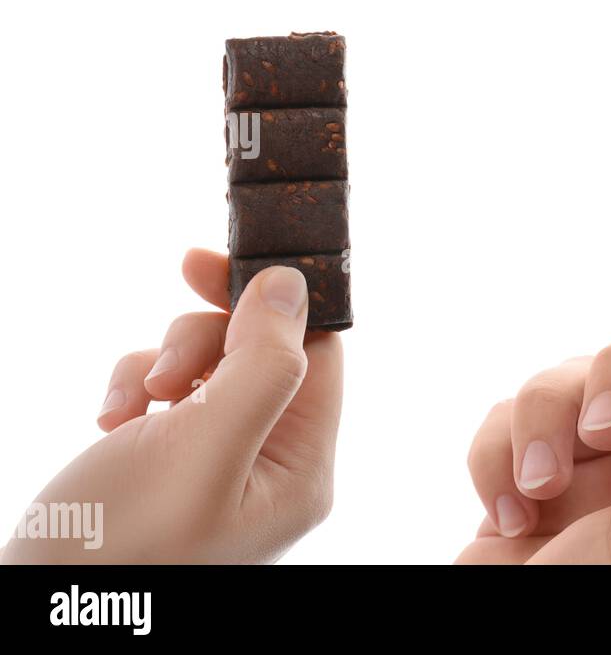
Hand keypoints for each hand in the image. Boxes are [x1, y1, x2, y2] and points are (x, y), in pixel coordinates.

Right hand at [1, 249, 342, 563]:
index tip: (203, 266)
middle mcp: (273, 465)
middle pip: (261, 351)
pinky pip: (169, 391)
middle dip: (202, 343)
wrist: (36, 602)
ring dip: (159, 367)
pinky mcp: (174, 460)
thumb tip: (292, 286)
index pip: (316, 355)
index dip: (267, 302)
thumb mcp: (201, 449)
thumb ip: (259, 368)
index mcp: (302, 469)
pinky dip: (134, 389)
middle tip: (166, 372)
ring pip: (209, 363)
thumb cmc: (120, 545)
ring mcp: (223, 462)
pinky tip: (111, 422)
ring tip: (130, 411)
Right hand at [457, 275, 610, 563]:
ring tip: (537, 492)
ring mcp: (591, 479)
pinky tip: (507, 515)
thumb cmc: (608, 619)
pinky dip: (496, 456)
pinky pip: (507, 423)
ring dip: (540, 425)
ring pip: (565, 384)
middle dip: (605, 386)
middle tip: (599, 433)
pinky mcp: (525, 484)